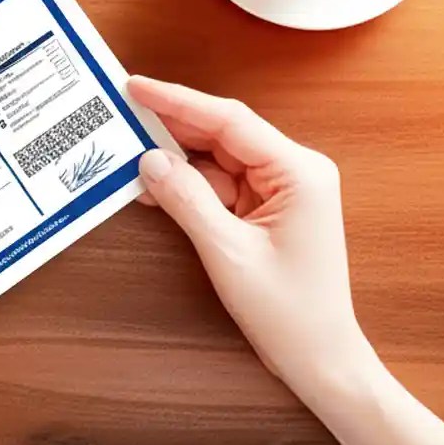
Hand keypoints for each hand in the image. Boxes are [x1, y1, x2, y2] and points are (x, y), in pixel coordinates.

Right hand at [129, 76, 377, 393]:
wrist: (319, 358)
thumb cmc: (289, 312)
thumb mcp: (228, 253)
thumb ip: (187, 200)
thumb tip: (151, 160)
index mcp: (299, 171)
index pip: (229, 121)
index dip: (179, 101)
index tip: (137, 87)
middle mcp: (294, 171)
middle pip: (223, 134)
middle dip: (173, 125)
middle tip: (124, 111)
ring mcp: (281, 190)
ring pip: (217, 159)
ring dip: (176, 159)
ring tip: (129, 149)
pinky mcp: (267, 209)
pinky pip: (220, 185)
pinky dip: (188, 185)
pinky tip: (153, 185)